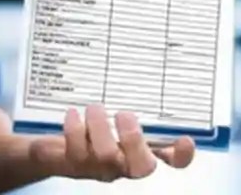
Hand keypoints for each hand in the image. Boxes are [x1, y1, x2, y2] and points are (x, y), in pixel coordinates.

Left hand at [28, 105, 196, 181]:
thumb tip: (151, 73)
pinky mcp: (74, 164)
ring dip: (100, 127)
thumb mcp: (115, 118)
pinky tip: (73, 113)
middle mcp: (124, 164)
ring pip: (106, 156)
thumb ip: (134, 105)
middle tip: (124, 114)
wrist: (55, 150)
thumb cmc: (93, 130)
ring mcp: (99, 168)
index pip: (171, 162)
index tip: (185, 140)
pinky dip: (73, 129)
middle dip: (134, 140)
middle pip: (141, 167)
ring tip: (95, 108)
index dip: (181, 156)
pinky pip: (75, 151)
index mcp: (141, 151)